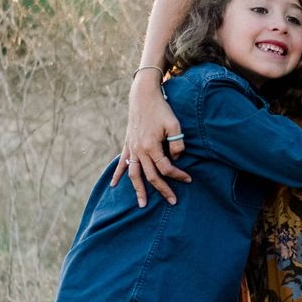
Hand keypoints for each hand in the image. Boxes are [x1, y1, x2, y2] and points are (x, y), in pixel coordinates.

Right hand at [111, 73, 191, 206]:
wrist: (142, 97)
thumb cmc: (161, 109)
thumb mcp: (174, 124)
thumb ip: (177, 143)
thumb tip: (175, 158)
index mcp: (152, 146)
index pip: (166, 168)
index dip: (178, 175)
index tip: (188, 179)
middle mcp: (139, 150)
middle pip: (150, 176)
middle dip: (162, 190)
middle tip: (172, 201)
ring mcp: (132, 148)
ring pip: (134, 174)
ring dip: (138, 190)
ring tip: (142, 204)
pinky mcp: (127, 144)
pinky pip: (122, 163)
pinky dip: (117, 174)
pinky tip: (113, 185)